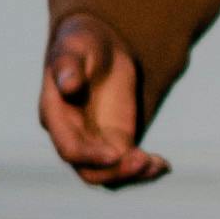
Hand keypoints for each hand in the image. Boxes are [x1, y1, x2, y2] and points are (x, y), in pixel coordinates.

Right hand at [40, 13, 169, 184]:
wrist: (99, 48)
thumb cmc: (81, 43)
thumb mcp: (75, 47)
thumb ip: (68, 66)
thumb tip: (67, 86)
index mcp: (56, 116)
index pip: (69, 149)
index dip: (90, 156)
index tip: (116, 154)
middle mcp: (72, 137)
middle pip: (89, 171)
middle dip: (116, 172)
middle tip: (144, 161)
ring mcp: (94, 143)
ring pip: (108, 174)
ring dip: (132, 175)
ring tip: (158, 165)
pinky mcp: (115, 142)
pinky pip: (126, 165)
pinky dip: (144, 169)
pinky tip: (163, 164)